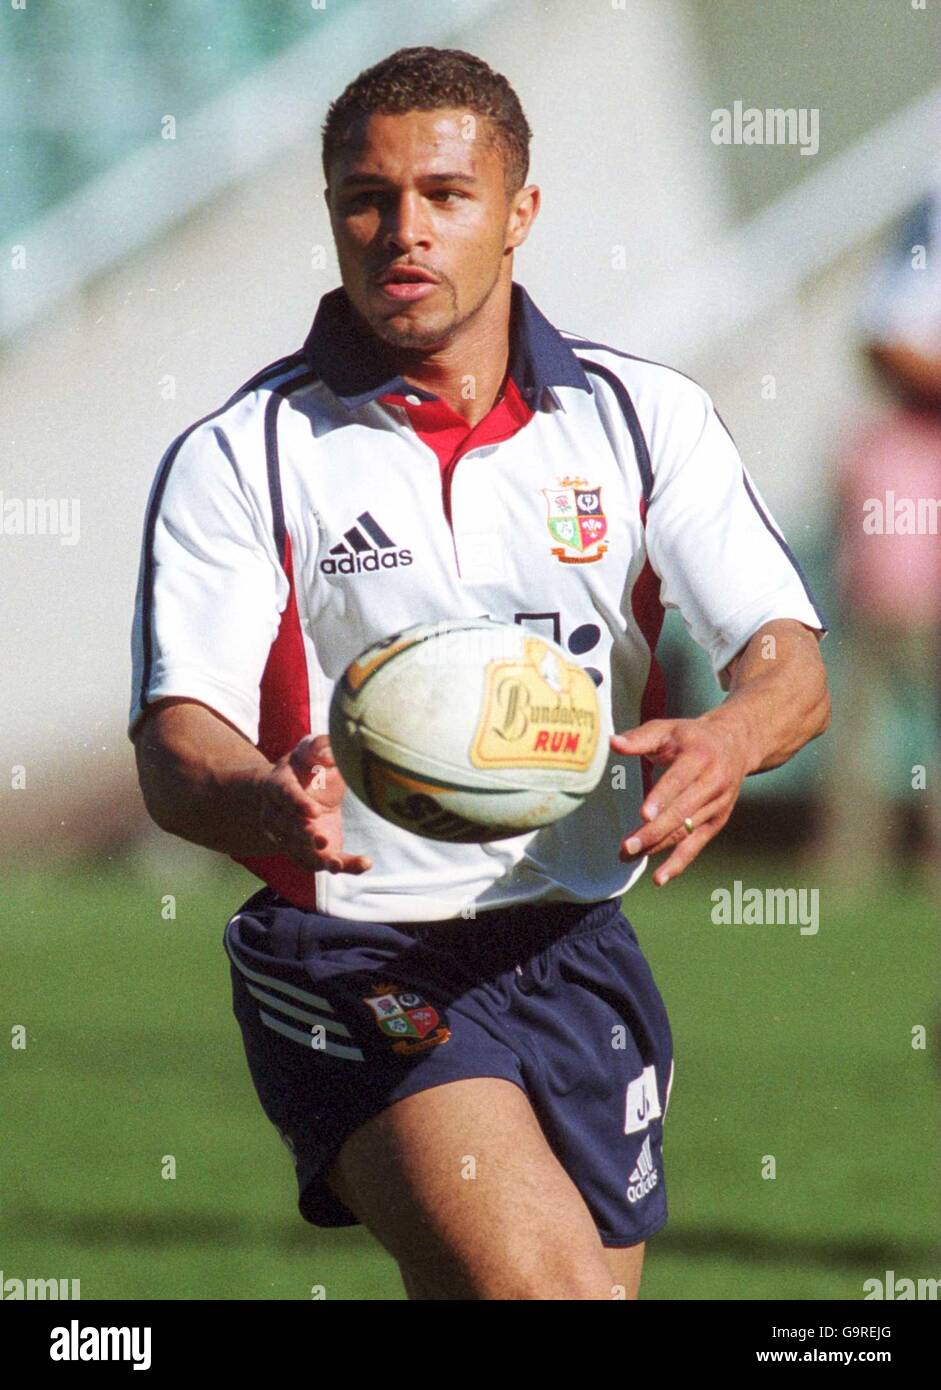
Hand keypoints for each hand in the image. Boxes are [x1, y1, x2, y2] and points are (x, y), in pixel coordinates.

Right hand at [255, 734, 371, 874]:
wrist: (296, 790)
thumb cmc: (305, 767)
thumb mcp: (309, 752)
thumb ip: (319, 747)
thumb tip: (326, 749)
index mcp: (277, 786)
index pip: (284, 795)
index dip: (297, 804)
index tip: (313, 811)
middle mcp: (278, 816)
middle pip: (288, 829)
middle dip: (303, 836)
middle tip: (320, 841)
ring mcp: (292, 838)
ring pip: (302, 852)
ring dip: (320, 859)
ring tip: (338, 863)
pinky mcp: (312, 852)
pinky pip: (324, 863)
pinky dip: (345, 866)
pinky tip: (364, 863)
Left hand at [610, 715, 752, 885]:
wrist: (735, 745)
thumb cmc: (692, 737)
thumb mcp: (668, 729)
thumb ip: (640, 738)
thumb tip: (613, 743)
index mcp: (700, 757)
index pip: (680, 780)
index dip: (662, 797)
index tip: (644, 815)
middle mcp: (713, 783)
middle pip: (682, 812)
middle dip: (654, 831)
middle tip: (627, 846)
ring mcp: (717, 805)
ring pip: (685, 831)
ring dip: (657, 846)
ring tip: (628, 856)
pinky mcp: (716, 822)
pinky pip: (695, 846)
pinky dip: (678, 863)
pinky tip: (658, 878)